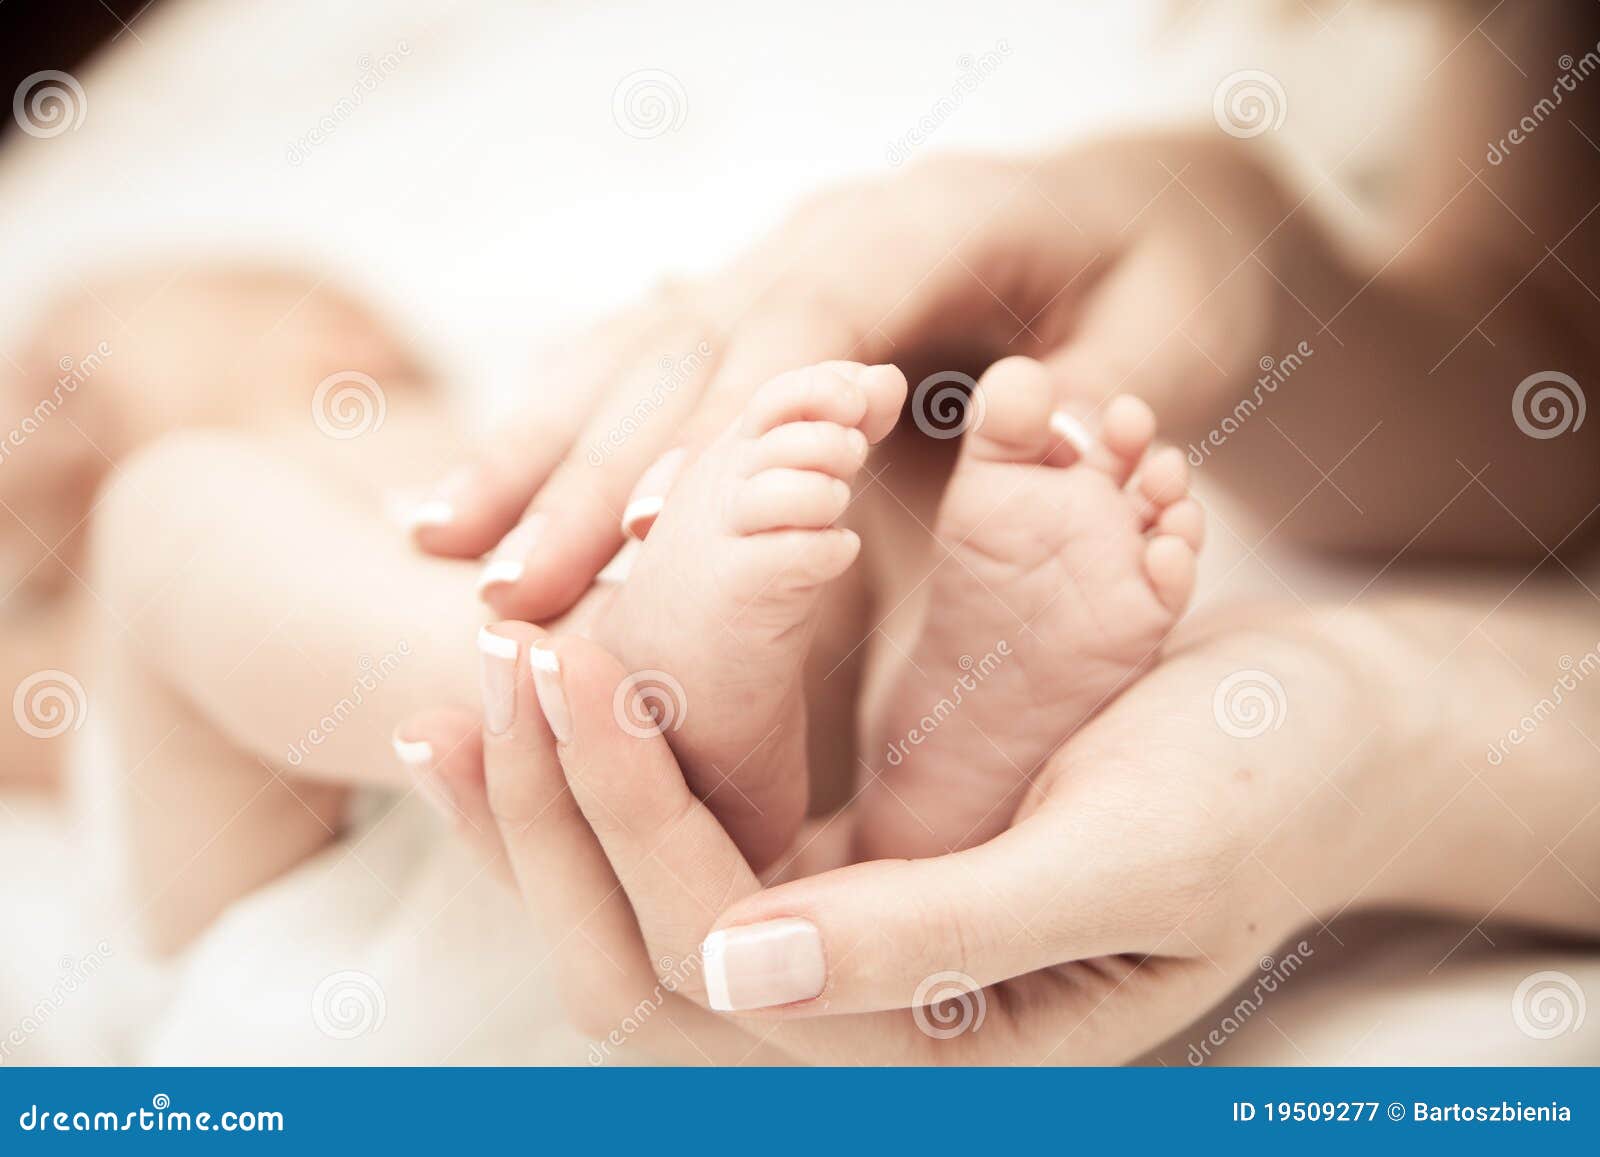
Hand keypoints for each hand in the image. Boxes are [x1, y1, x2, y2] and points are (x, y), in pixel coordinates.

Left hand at [401, 609, 1430, 1063]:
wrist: (1329, 742)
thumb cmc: (1258, 793)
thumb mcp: (1117, 856)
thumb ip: (935, 935)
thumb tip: (732, 974)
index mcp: (933, 1044)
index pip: (716, 953)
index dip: (628, 815)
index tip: (569, 665)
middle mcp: (872, 1011)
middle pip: (642, 952)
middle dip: (545, 822)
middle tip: (476, 675)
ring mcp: (856, 943)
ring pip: (649, 896)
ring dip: (557, 796)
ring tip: (478, 675)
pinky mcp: (859, 869)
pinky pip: (704, 829)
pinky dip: (626, 763)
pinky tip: (574, 675)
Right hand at [410, 131, 1315, 621]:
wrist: (1145, 216)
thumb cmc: (1169, 278)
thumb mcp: (1175, 334)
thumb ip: (1102, 391)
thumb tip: (1027, 432)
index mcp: (929, 227)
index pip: (804, 332)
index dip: (719, 432)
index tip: (640, 539)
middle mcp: (829, 239)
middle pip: (690, 350)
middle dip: (590, 467)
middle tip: (502, 585)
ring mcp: (781, 272)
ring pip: (635, 354)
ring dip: (536, 448)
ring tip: (433, 542)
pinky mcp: (758, 321)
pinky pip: (642, 371)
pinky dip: (557, 433)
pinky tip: (475, 497)